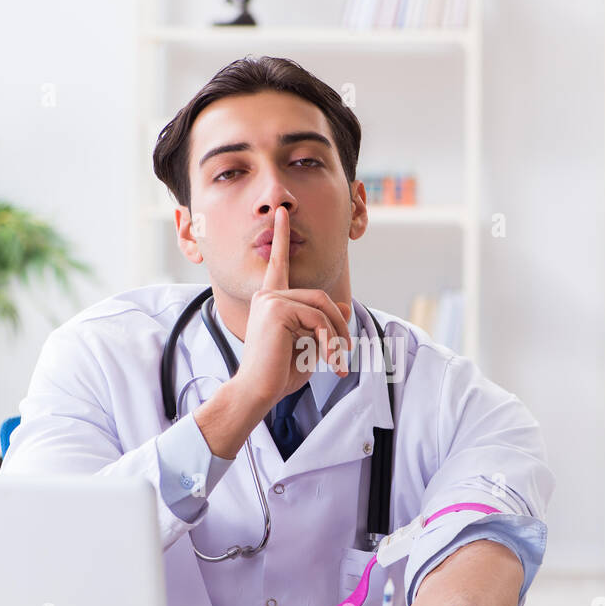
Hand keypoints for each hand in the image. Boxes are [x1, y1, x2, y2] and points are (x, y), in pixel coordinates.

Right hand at [233, 205, 351, 410]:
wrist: (258, 391)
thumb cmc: (279, 373)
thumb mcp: (310, 345)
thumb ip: (325, 324)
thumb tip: (345, 305)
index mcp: (269, 300)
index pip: (278, 265)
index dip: (281, 238)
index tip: (282, 214)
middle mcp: (267, 295)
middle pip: (320, 297)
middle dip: (339, 327)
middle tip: (345, 355)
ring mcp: (270, 300)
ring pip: (322, 308)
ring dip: (336, 337)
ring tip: (336, 362)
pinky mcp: (277, 309)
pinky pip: (318, 318)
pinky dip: (329, 341)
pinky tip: (324, 358)